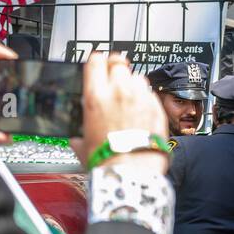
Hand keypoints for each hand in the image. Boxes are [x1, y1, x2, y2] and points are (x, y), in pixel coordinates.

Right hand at [70, 52, 167, 175]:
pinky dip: (147, 101)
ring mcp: (140, 97)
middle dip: (117, 70)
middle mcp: (119, 91)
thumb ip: (79, 137)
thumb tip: (76, 141)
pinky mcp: (157, 107)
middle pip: (118, 62)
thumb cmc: (108, 161)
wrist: (133, 173)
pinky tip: (143, 116)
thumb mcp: (84, 146)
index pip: (95, 60)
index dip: (98, 63)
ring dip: (134, 85)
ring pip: (138, 77)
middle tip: (116, 84)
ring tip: (130, 103)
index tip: (99, 68)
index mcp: (96, 96)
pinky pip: (151, 94)